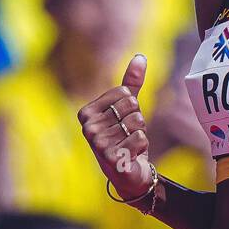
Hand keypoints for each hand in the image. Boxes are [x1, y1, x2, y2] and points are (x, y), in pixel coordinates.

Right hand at [76, 54, 153, 203]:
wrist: (128, 172)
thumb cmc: (125, 137)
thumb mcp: (127, 108)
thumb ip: (132, 82)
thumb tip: (140, 56)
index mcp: (87, 112)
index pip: (124, 92)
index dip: (132, 106)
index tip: (123, 121)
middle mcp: (88, 128)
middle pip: (131, 106)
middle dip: (137, 120)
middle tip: (128, 134)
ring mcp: (98, 144)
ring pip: (137, 122)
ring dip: (140, 134)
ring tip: (129, 144)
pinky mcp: (111, 159)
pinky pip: (140, 138)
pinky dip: (142, 146)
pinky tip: (131, 155)